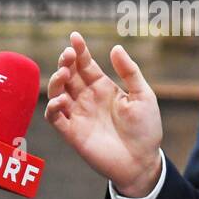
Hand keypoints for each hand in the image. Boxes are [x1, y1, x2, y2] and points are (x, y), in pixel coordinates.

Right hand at [44, 31, 163, 196]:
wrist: (143, 162)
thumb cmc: (146, 129)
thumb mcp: (143, 96)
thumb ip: (130, 72)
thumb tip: (116, 47)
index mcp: (103, 87)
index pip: (85, 64)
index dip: (79, 50)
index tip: (75, 37)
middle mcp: (87, 99)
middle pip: (69, 75)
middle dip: (65, 62)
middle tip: (68, 55)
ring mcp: (78, 115)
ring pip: (57, 92)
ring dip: (56, 80)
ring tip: (63, 73)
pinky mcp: (72, 133)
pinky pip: (55, 118)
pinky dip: (52, 107)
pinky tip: (60, 100)